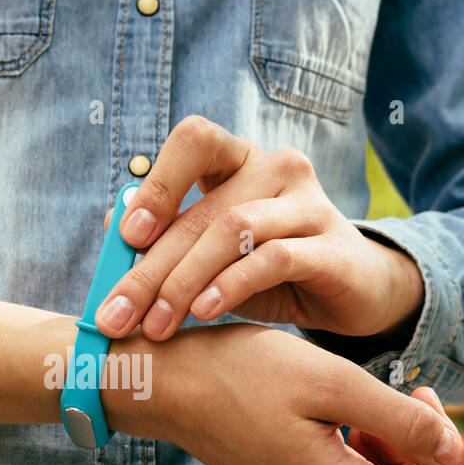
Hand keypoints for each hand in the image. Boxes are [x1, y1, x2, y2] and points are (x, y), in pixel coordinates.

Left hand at [95, 115, 422, 342]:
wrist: (352, 292)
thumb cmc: (270, 269)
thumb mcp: (213, 254)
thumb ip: (168, 238)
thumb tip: (110, 228)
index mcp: (239, 158)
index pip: (195, 139)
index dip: (159, 183)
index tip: (127, 236)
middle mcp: (276, 167)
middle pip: (203, 210)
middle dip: (151, 269)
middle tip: (118, 316)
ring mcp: (309, 202)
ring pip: (234, 230)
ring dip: (185, 281)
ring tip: (157, 325)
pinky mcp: (333, 244)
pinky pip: (275, 257)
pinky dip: (233, 285)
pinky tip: (205, 312)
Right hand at [111, 323, 463, 464]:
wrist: (169, 387)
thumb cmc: (243, 373)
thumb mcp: (335, 382)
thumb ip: (404, 423)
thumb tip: (456, 452)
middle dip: (448, 458)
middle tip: (425, 396)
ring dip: (411, 455)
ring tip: (394, 397)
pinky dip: (378, 457)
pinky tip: (359, 415)